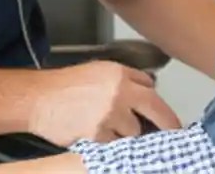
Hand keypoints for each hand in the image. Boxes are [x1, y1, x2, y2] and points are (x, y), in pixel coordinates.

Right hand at [28, 61, 181, 145]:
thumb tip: (150, 89)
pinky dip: (109, 142)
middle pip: (154, 113)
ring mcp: (109, 116)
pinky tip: (97, 133)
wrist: (39, 99)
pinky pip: (113, 144)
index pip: (154, 94)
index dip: (166, 111)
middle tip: (170, 134)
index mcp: (122, 76)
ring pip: (132, 133)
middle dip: (164, 126)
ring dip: (126, 133)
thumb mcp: (101, 70)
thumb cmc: (67, 85)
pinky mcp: (97, 135)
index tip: (174, 123)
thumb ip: (128, 79)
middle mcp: (119, 94)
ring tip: (108, 127)